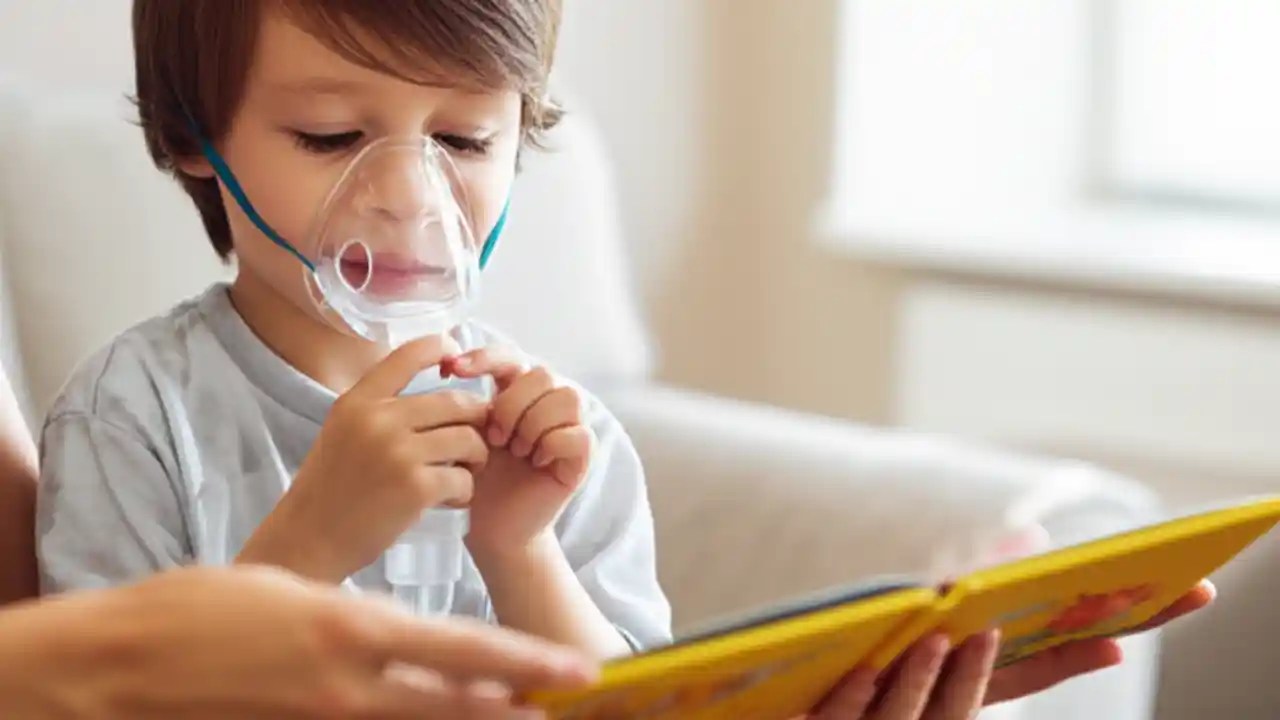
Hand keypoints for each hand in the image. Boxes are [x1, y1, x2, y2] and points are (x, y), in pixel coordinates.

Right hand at [0, 566, 597, 719]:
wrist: (126, 660)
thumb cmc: (208, 606)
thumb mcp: (300, 592)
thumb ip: (359, 619)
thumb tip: (403, 640)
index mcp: (354, 631)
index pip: (465, 651)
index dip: (527, 663)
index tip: (575, 670)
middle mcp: (351, 685)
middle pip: (460, 703)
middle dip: (519, 703)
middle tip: (567, 702)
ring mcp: (326, 719)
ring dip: (478, 719)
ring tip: (524, 717)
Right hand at [239, 336, 490, 581]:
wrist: (310, 540)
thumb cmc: (331, 489)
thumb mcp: (343, 432)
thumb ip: (380, 408)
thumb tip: (435, 386)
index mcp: (357, 401)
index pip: (408, 354)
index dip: (441, 347)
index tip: (457, 356)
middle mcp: (378, 419)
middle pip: (455, 401)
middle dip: (474, 420)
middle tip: (473, 441)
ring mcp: (398, 452)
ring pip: (467, 438)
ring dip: (476, 457)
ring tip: (465, 472)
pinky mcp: (415, 487)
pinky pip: (464, 478)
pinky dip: (465, 491)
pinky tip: (450, 499)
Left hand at [443, 347, 592, 558]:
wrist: (491, 530)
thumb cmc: (476, 483)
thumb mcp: (464, 437)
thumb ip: (465, 403)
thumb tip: (447, 364)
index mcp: (516, 395)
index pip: (511, 357)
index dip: (486, 357)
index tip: (452, 370)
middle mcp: (546, 405)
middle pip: (544, 373)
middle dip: (513, 403)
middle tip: (495, 437)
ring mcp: (568, 429)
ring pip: (567, 397)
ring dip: (534, 423)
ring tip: (516, 450)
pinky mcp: (581, 458)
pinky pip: (579, 434)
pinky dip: (553, 444)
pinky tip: (535, 462)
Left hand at [813, 580, 1214, 717]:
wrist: (788, 704)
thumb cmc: (873, 664)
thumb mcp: (925, 618)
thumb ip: (978, 579)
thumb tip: (1034, 540)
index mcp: (960, 692)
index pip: (1028, 679)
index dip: (1073, 664)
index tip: (1119, 643)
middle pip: (974, 702)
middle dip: (983, 672)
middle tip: (998, 631)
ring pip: (908, 719)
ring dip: (921, 681)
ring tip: (936, 640)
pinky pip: (841, 719)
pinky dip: (855, 696)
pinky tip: (862, 671)